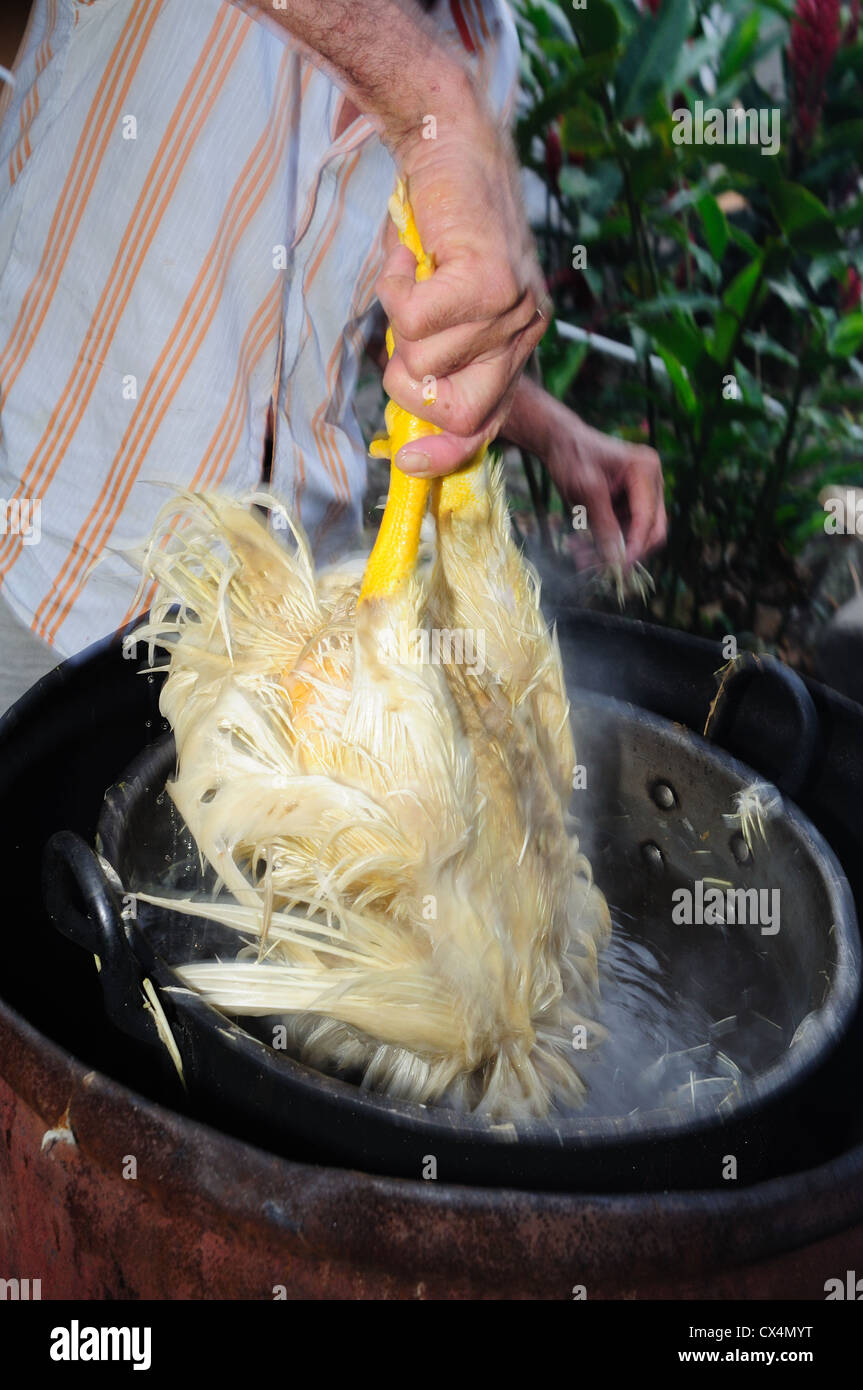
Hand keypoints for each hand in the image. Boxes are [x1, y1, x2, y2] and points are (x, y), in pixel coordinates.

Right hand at [377, 81, 547, 477]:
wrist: (448, 140)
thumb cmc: (434, 225)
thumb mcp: (437, 303)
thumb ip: (434, 357)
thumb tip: (410, 424)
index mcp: (517, 341)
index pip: (489, 423)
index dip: (448, 451)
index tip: (409, 462)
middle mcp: (524, 329)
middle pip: (463, 416)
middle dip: (412, 389)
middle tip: (402, 338)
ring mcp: (511, 308)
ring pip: (425, 365)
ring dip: (397, 320)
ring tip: (412, 274)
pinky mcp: (489, 282)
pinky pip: (414, 325)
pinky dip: (394, 292)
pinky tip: (410, 258)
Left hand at [503, 379, 665, 566]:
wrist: (561, 442)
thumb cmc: (573, 456)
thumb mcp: (586, 491)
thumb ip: (604, 525)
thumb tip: (616, 561)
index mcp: (646, 470)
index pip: (647, 518)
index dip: (635, 547)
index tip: (618, 569)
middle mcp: (652, 481)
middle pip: (651, 530)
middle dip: (625, 551)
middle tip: (598, 568)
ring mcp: (643, 493)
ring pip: (636, 535)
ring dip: (610, 549)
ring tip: (579, 557)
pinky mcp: (631, 503)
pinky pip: (623, 530)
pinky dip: (604, 541)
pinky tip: (581, 546)